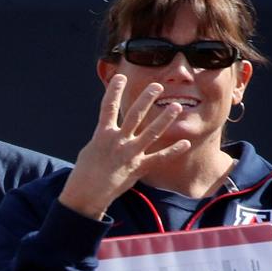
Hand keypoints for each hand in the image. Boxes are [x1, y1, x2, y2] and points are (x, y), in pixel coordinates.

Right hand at [57, 76, 192, 219]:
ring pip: (150, 133)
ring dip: (164, 119)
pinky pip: (159, 158)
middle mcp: (118, 141)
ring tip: (176, 107)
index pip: (108, 106)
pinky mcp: (138, 168)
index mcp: (103, 134)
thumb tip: (110, 129)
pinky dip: (172, 151)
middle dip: (146, 98)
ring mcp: (129, 154)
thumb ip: (105, 136)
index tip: (121, 77)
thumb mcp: (92, 149)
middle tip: (158, 86)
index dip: (114, 91)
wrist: (87, 193)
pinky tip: (185, 143)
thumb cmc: (86, 172)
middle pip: (134, 115)